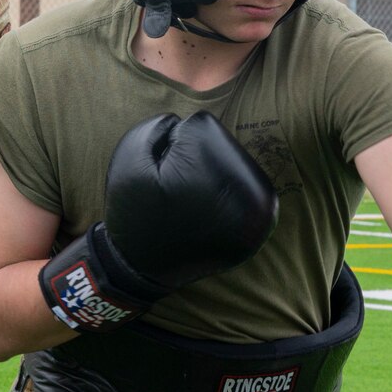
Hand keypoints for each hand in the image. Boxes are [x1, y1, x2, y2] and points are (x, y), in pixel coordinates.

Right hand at [39, 112, 277, 329]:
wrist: (143, 268)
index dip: (174, 144)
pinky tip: (206, 212)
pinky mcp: (262, 227)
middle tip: (177, 190)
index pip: (203, 127)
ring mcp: (262, 214)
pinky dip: (225, 193)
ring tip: (192, 204)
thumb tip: (186, 123)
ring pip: (236, 164)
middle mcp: (250, 194)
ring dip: (214, 174)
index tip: (163, 174)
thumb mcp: (129, 160)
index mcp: (217, 173)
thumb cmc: (134, 212)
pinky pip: (244, 189)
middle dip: (198, 158)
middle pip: (225, 144)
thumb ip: (157, 126)